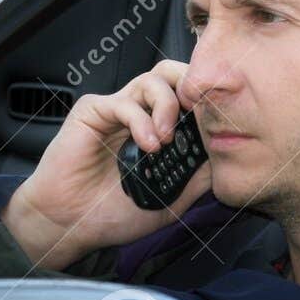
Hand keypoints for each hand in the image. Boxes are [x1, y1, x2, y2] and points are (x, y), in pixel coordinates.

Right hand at [3, 60, 211, 269]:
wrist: (72, 225)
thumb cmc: (114, 213)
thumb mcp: (171, 200)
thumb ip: (198, 177)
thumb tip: (227, 156)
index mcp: (160, 128)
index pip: (190, 98)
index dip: (208, 103)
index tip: (221, 122)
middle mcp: (141, 113)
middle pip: (173, 74)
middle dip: (192, 87)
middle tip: (199, 115)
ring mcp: (117, 109)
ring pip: (153, 79)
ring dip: (168, 105)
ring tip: (167, 139)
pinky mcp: (93, 111)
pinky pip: (124, 101)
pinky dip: (142, 120)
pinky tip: (148, 145)